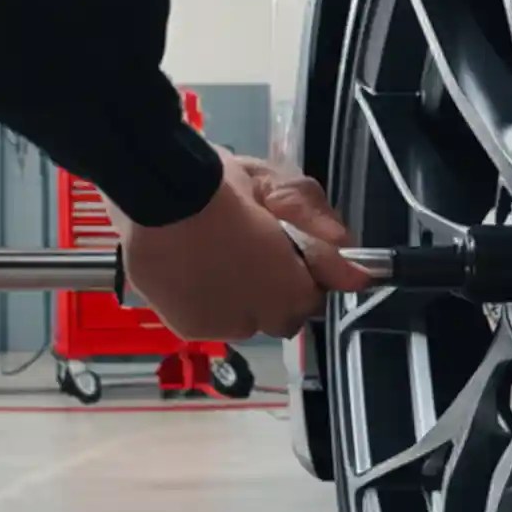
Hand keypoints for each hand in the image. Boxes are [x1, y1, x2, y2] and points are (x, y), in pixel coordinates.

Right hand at [106, 150, 368, 340]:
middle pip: (280, 316)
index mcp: (289, 290)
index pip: (313, 298)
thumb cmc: (220, 184)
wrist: (152, 190)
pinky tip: (195, 266)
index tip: (288, 248)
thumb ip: (321, 234)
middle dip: (274, 289)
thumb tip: (360, 275)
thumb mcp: (279, 191)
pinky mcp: (186, 326)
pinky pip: (208, 318)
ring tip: (220, 254)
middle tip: (253, 248)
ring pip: (243, 320)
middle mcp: (257, 321)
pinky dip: (207, 299)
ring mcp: (219, 327)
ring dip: (240, 297)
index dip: (302, 273)